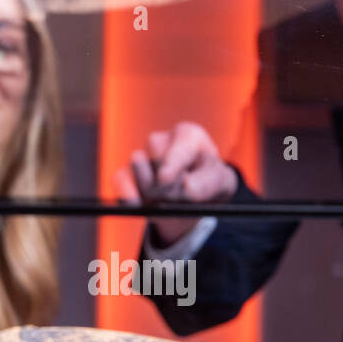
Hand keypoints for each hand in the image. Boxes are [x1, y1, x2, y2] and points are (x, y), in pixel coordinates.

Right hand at [114, 122, 237, 246]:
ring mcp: (142, 156)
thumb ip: (210, 183)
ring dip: (150, 190)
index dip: (171, 162)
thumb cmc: (211, 183)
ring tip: (169, 202)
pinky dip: (127, 193)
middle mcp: (163, 141)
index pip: (179, 146)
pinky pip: (120, 179)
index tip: (165, 178)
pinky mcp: (126, 173)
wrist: (195, 200)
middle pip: (156, 158)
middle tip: (172, 200)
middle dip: (165, 183)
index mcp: (189, 136)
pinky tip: (138, 205)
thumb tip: (186, 187)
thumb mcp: (222, 183)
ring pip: (138, 167)